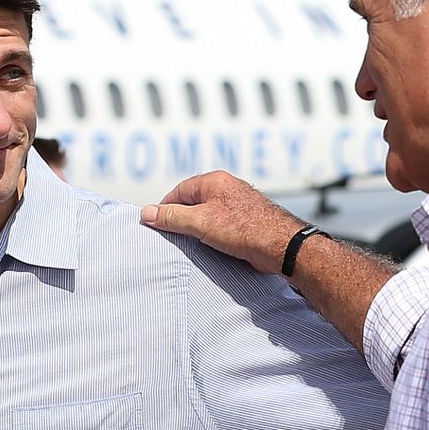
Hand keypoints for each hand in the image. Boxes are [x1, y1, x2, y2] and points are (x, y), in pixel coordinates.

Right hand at [141, 170, 304, 273]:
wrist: (281, 245)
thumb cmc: (244, 229)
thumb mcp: (200, 222)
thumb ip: (173, 217)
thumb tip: (147, 213)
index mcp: (215, 181)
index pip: (179, 191)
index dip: (165, 208)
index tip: (155, 223)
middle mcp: (227, 189)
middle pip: (194, 202)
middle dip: (181, 219)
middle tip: (172, 236)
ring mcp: (239, 205)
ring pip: (208, 215)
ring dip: (198, 229)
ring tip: (193, 244)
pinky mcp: (247, 221)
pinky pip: (222, 226)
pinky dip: (213, 235)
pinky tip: (212, 248)